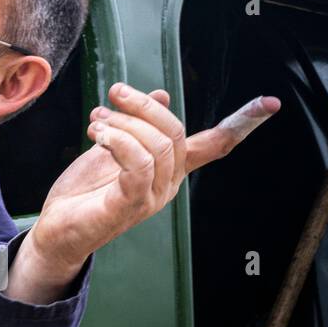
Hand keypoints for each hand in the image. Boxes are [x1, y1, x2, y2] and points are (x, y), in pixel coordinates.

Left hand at [5, 85, 279, 299]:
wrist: (56, 232)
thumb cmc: (84, 193)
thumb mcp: (112, 148)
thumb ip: (137, 126)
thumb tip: (161, 96)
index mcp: (170, 170)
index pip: (214, 145)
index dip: (243, 123)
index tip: (271, 103)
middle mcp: (169, 184)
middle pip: (176, 132)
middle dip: (143, 106)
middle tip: (113, 95)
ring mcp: (152, 198)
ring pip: (157, 145)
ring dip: (123, 122)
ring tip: (96, 123)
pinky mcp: (131, 205)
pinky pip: (139, 165)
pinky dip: (119, 141)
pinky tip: (99, 136)